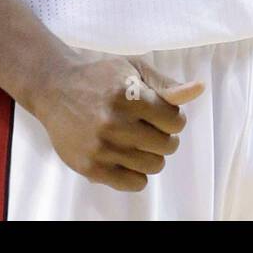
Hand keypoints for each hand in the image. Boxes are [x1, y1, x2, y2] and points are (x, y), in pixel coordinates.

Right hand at [32, 52, 203, 190]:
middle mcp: (114, 122)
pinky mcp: (91, 167)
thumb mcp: (133, 70)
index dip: (173, 117)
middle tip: (149, 127)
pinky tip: (127, 156)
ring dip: (152, 155)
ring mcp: (102, 147)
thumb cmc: (99, 76)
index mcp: (128, 94)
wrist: (54, 88)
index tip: (161, 113)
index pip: (175, 120)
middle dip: (164, 136)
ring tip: (138, 141)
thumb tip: (198, 89)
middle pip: (166, 145)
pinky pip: (133, 183)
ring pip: (152, 165)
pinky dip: (137, 173)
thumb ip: (165, 84)